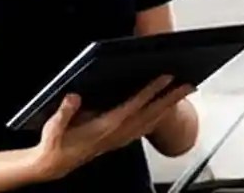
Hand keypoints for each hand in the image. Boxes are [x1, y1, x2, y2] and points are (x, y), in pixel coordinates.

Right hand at [30, 76, 194, 180]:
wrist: (54, 165)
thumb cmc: (55, 144)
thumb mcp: (53, 128)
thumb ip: (64, 113)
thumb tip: (73, 97)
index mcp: (106, 127)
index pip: (134, 106)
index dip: (151, 91)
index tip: (165, 78)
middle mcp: (118, 133)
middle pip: (151, 114)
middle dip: (171, 98)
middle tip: (190, 84)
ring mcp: (121, 138)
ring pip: (152, 120)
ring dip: (170, 106)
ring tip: (184, 91)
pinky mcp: (120, 140)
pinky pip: (146, 127)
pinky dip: (160, 116)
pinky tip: (166, 109)